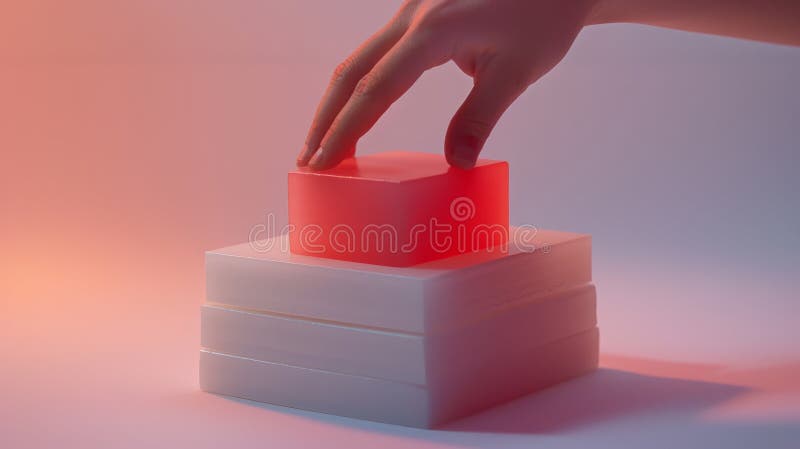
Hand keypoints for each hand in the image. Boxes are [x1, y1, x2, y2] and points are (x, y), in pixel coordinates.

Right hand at [297, 0, 596, 169]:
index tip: (325, 164)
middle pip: (351, 72)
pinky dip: (360, 87)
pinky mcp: (418, 13)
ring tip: (324, 145)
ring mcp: (411, 11)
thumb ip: (479, 117)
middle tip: (308, 162)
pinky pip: (377, 53)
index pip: (376, 90)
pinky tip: (357, 112)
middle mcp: (412, 17)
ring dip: (338, 104)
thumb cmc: (545, 17)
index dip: (346, 131)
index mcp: (433, 31)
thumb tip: (454, 164)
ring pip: (359, 61)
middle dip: (327, 120)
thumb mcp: (517, 71)